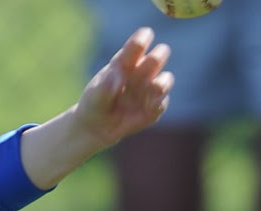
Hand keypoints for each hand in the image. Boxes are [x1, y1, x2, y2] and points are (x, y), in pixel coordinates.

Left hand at [75, 27, 172, 145]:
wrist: (97, 126)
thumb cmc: (95, 103)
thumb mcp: (95, 95)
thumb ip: (105, 85)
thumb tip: (117, 74)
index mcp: (125, 62)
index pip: (136, 46)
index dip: (142, 39)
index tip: (147, 34)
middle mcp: (140, 73)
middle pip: (157, 58)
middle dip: (158, 57)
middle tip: (154, 58)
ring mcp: (149, 90)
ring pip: (165, 80)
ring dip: (163, 82)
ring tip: (156, 86)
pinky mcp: (154, 108)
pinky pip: (161, 104)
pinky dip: (158, 104)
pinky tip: (149, 107)